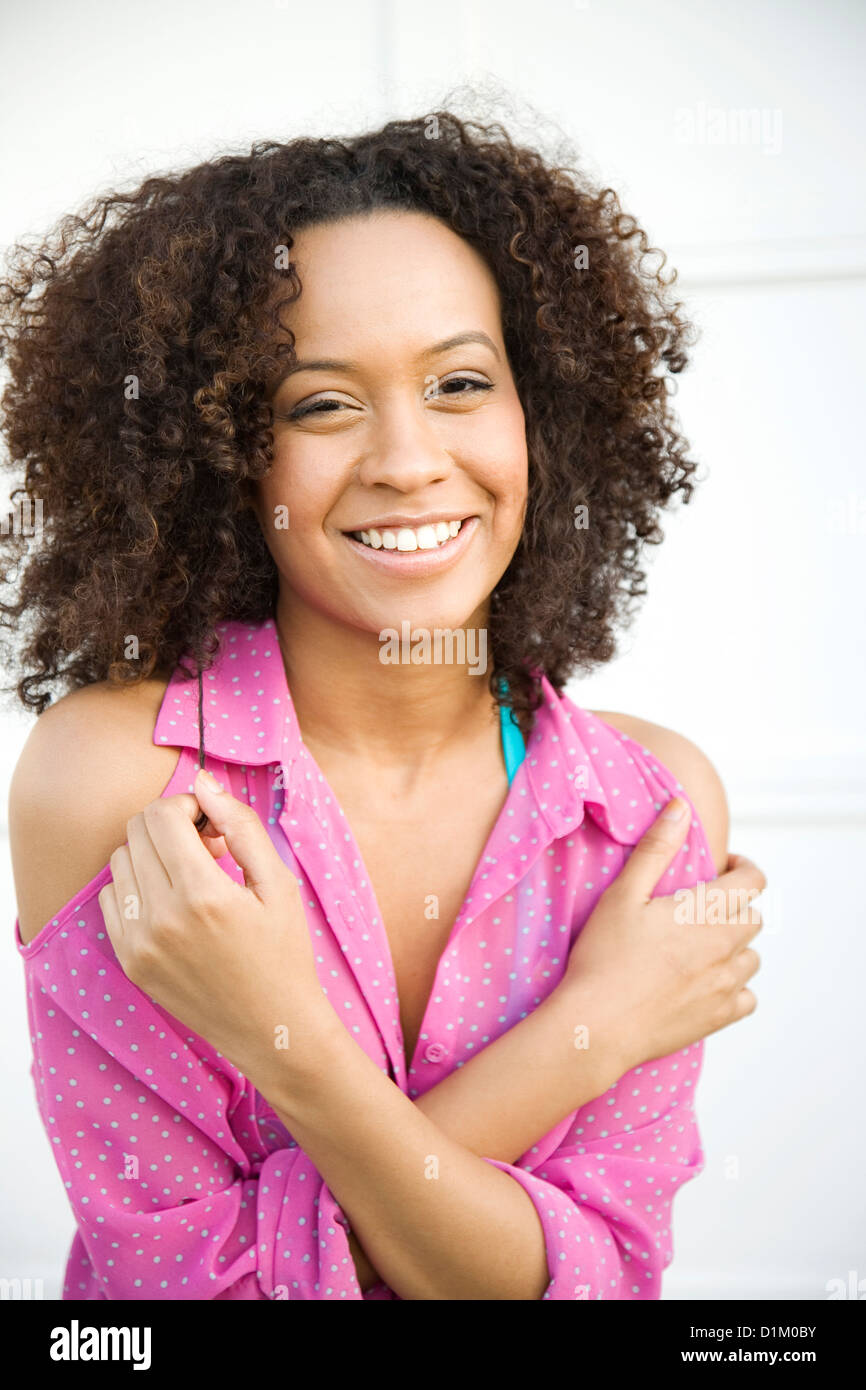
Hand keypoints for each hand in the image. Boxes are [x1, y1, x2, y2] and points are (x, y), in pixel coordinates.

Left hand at [98, 767, 324, 1069]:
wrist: (272, 1028)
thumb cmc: (284, 953)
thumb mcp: (278, 883)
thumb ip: (240, 826)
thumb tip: (204, 783)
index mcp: (202, 893)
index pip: (163, 815)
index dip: (189, 806)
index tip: (213, 823)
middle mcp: (161, 917)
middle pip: (137, 832)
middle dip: (170, 826)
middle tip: (207, 848)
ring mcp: (139, 942)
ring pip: (120, 861)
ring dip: (152, 854)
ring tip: (191, 877)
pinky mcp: (129, 961)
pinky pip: (110, 898)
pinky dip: (137, 887)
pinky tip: (172, 902)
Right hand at [563, 797, 764, 1074]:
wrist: (596, 1026)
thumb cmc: (603, 958)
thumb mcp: (623, 894)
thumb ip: (656, 849)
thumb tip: (680, 807)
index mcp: (707, 913)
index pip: (753, 880)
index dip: (741, 868)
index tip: (721, 870)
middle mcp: (726, 948)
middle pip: (752, 917)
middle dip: (733, 907)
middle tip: (698, 909)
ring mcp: (725, 986)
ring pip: (751, 957)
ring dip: (733, 946)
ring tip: (699, 946)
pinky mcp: (719, 1018)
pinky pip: (747, 997)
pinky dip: (733, 986)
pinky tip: (705, 982)